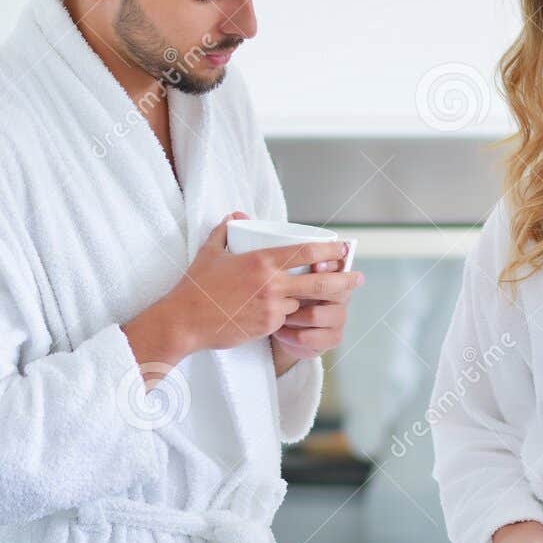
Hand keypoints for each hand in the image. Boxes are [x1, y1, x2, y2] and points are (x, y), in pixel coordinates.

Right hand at [123, 212, 362, 367]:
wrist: (184, 321)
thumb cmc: (196, 286)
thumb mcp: (211, 251)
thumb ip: (226, 230)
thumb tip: (237, 215)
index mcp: (261, 261)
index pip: (306, 252)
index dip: (329, 250)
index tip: (343, 248)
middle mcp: (271, 284)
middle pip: (320, 282)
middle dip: (345, 280)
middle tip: (358, 278)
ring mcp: (272, 308)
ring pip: (303, 303)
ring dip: (312, 301)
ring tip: (326, 298)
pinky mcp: (267, 327)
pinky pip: (286, 319)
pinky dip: (288, 315)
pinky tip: (284, 313)